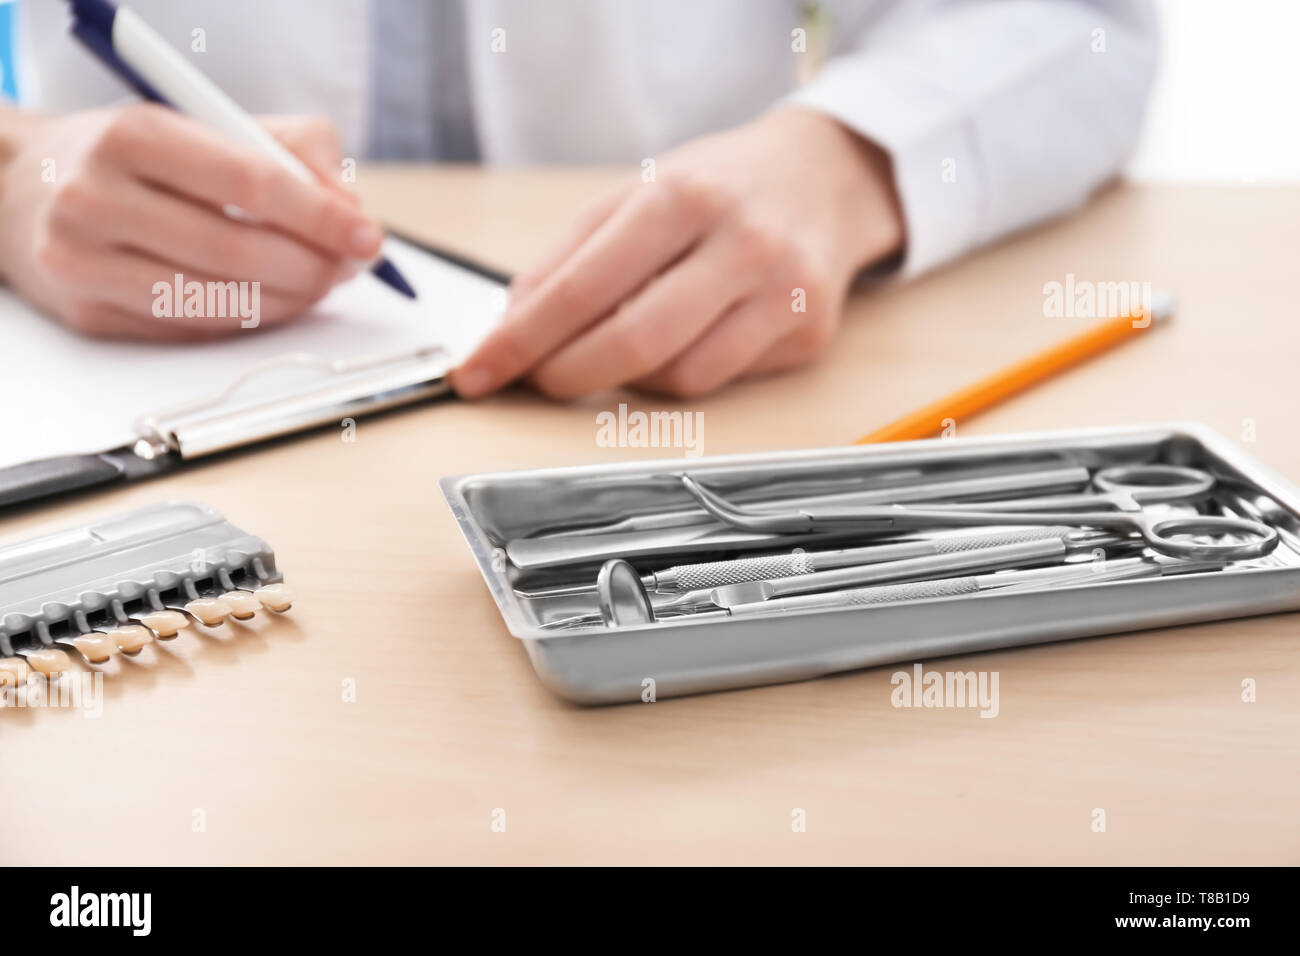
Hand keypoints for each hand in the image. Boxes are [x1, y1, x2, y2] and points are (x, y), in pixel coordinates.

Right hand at [0, 104, 381, 338]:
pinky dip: (248, 319)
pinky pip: (193, 330)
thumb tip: (352, 215)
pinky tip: (269, 300)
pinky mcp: (88, 313)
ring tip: (316, 285)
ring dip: (289, 302)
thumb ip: (293, 152)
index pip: (251, 182)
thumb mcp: (208, 123)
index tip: (368, 238)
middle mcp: (97, 197)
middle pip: (239, 252)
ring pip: (219, 302)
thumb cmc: (137, 156)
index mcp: (134, 135)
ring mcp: (85, 261)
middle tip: (347, 268)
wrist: (22, 187)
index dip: (322, 217)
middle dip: (313, 268)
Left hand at [451, 107, 902, 398]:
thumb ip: (570, 257)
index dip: (519, 341)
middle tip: (538, 380)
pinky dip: (678, 374)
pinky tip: (680, 341)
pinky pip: (719, 383)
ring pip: (679, 378)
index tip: (475, 373)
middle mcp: (741, 244)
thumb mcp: (636, 193)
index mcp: (681, 197)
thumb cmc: (716, 187)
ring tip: (623, 342)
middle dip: (567, 375)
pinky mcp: (808, 333)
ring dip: (628, 377)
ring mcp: (784, 293)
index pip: (580, 289)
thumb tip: (513, 327)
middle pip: (633, 344)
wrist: (825, 176)